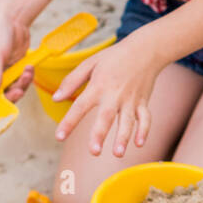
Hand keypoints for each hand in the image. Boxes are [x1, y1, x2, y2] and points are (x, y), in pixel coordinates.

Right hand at [0, 3, 34, 101]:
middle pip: (0, 95)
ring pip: (13, 89)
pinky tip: (30, 68)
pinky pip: (21, 80)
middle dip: (12, 93)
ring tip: (27, 71)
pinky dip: (27, 77)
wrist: (13, 18)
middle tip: (20, 88)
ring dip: (22, 83)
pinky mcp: (14, 69)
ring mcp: (3, 73)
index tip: (6, 99)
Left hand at [51, 28, 161, 157]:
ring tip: (117, 153)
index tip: (59, 136)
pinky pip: (146, 118)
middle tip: (93, 152)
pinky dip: (144, 131)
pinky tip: (139, 143)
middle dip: (100, 135)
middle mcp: (115, 94)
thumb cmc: (115, 57)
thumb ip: (72, 81)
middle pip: (106, 117)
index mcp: (99, 85)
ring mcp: (131, 99)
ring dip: (123, 137)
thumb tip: (56, 99)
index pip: (80, 106)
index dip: (69, 122)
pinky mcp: (143, 102)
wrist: (145, 49)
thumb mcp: (90, 63)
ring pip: (128, 121)